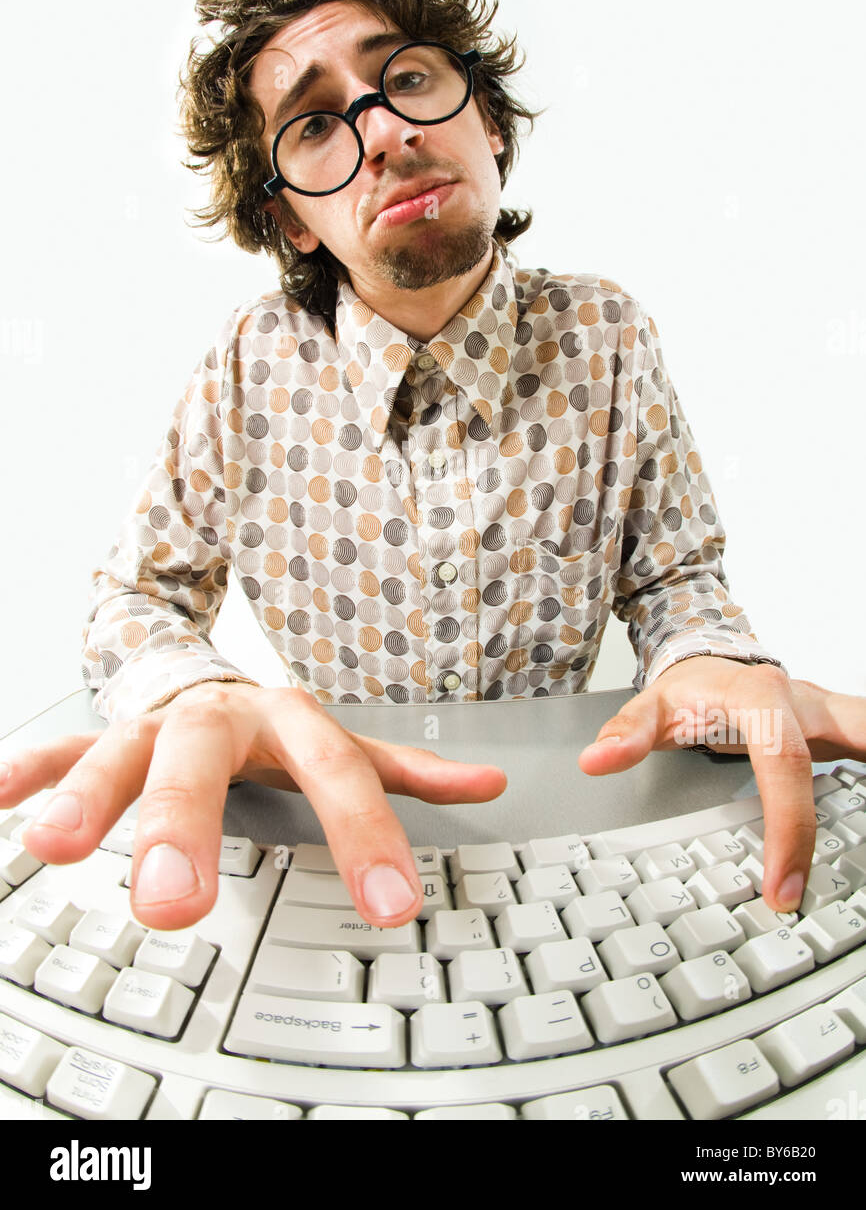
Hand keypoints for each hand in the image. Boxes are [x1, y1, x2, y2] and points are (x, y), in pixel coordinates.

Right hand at [0, 683, 506, 930]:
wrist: (212, 684)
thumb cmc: (280, 731)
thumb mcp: (345, 746)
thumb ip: (408, 771)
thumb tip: (489, 786)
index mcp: (293, 721)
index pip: (337, 774)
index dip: (367, 836)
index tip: (390, 907)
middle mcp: (223, 717)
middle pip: (203, 759)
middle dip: (183, 825)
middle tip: (170, 905)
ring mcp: (160, 725)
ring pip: (122, 750)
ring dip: (91, 794)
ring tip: (56, 848)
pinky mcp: (107, 736)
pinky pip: (66, 746)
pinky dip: (36, 770)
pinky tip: (2, 795)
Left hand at [578, 660, 865, 913]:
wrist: (711, 663)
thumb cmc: (690, 690)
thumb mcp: (652, 707)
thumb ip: (627, 734)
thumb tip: (596, 759)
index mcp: (761, 698)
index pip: (784, 763)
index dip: (789, 826)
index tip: (782, 888)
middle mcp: (804, 704)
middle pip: (859, 735)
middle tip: (852, 866)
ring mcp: (827, 719)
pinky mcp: (839, 737)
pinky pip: (864, 751)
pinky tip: (856, 832)